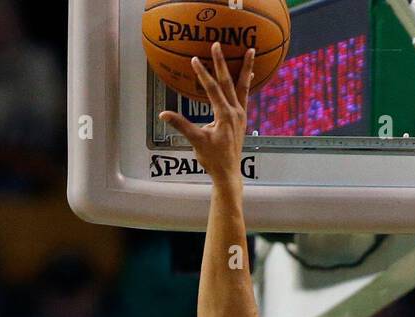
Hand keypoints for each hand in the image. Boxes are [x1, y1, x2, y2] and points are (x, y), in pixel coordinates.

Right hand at [158, 44, 254, 183]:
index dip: (203, 74)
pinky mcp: (242, 119)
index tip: (194, 59)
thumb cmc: (213, 158)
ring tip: (251, 51)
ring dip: (246, 68)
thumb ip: (181, 125)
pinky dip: (246, 84)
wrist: (228, 173)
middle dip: (221, 62)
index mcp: (224, 115)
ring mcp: (241, 115)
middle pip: (228, 82)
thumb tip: (163, 114)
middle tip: (217, 45)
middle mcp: (235, 112)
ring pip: (242, 86)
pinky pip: (245, 96)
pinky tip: (250, 75)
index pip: (212, 89)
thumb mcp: (196, 141)